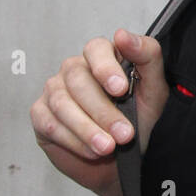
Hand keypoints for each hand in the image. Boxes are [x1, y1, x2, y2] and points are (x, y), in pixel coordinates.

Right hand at [30, 30, 169, 195]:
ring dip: (88, 129)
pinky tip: (92, 151)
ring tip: (108, 147)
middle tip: (124, 134)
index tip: (120, 89)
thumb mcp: (154, 90)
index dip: (106, 68)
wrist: (125, 160)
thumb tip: (123, 35)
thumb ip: (146, 57)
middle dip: (103, 111)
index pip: (96, 49)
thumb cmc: (139, 120)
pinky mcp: (41, 114)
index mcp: (102, 58)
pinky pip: (50, 123)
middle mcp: (75, 69)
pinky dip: (73, 140)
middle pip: (78, 79)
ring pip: (62, 103)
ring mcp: (55, 90)